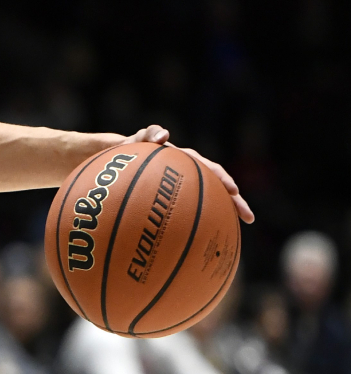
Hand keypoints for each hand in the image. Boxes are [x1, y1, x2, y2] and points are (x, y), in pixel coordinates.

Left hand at [124, 124, 254, 223]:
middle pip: (218, 187)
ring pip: (210, 200)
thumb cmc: (134, 147)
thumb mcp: (140, 138)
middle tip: (248, 217)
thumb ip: (150, 134)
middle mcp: (192, 173)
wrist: (126, 157)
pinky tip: (204, 240)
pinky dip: (201, 221)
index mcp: (188, 160)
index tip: (234, 191)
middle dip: (235, 202)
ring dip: (224, 214)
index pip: (211, 169)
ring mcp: (185, 185)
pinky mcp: (177, 196)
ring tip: (237, 231)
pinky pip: (192, 209)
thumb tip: (165, 136)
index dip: (223, 179)